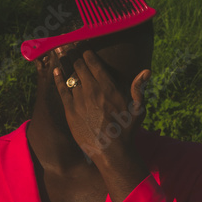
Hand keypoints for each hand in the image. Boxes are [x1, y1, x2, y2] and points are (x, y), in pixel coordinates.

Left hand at [52, 45, 150, 163]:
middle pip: (79, 67)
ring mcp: (80, 100)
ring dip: (67, 66)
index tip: (84, 50)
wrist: (111, 151)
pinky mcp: (70, 111)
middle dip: (75, 57)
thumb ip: (138, 88)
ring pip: (71, 77)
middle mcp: (93, 90)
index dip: (87, 54)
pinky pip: (62, 90)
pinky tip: (56, 71)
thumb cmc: (126, 130)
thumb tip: (146, 71)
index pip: (94, 63)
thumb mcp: (137, 108)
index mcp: (109, 87)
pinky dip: (58, 78)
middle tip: (70, 49)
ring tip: (62, 56)